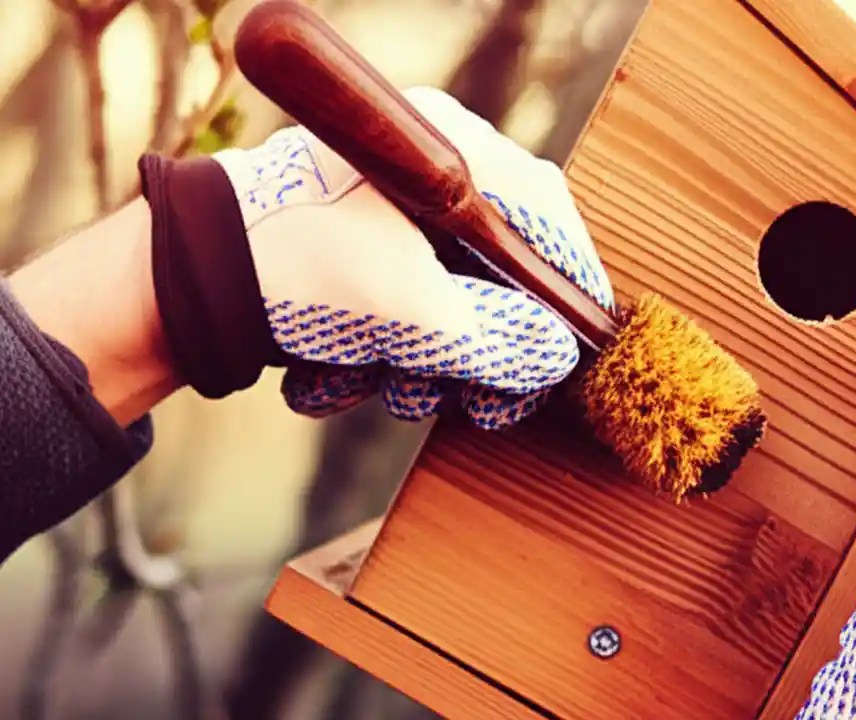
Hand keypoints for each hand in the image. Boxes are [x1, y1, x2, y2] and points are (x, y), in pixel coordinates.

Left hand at [206, 85, 613, 426]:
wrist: (177, 282)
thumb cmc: (295, 270)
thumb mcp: (412, 312)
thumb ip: (498, 340)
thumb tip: (554, 356)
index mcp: (445, 159)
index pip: (545, 216)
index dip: (571, 285)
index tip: (586, 344)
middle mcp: (422, 182)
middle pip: (498, 281)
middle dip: (473, 355)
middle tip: (470, 401)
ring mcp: (386, 224)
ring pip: (444, 315)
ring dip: (413, 368)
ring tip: (369, 376)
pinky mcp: (352, 262)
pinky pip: (395, 323)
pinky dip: (372, 360)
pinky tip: (330, 370)